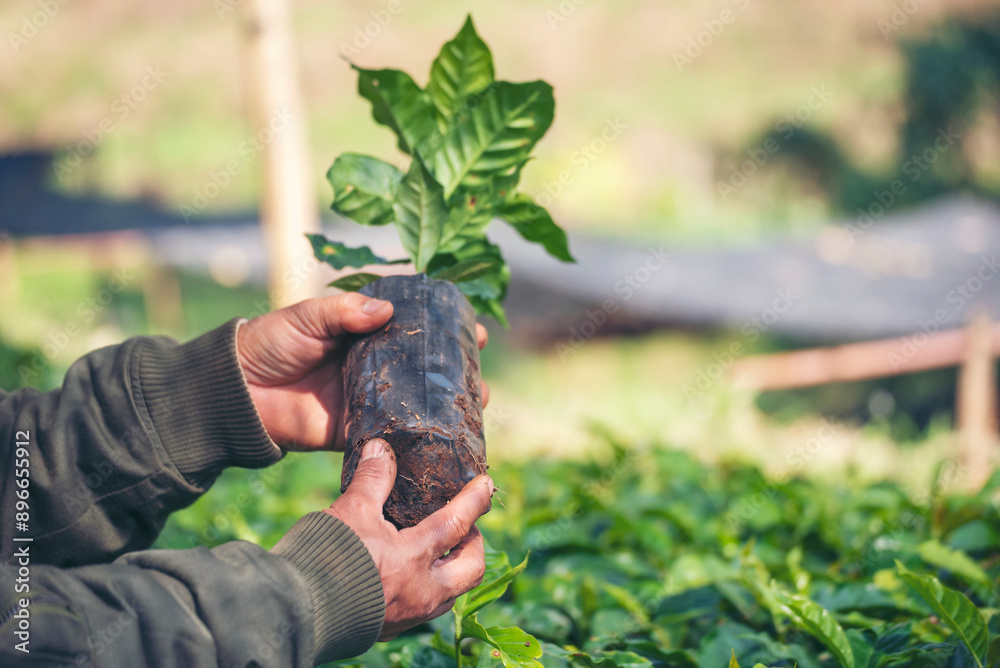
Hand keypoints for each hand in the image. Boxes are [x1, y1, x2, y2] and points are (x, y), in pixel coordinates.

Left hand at [236, 293, 489, 450]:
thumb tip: (387, 311)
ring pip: (413, 405)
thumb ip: (344, 312)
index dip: (443, 331)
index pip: (412, 331)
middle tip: (481, 373)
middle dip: (454, 373)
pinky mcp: (351, 432)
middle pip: (421, 371)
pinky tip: (442, 438)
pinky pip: (387, 436)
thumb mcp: (307, 317)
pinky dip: (413, 438)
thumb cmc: (270, 343)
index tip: (473, 328)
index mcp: (363, 336)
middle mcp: (371, 370)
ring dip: (444, 407)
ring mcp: (364, 402)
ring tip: (475, 403)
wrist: (235, 391)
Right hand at [326, 439, 492, 639]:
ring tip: (443, 549)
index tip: (487, 485)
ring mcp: (409, 614)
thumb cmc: (325, 559)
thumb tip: (380, 448)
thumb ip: (372, 480)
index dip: (475, 501)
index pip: (458, 523)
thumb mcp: (351, 510)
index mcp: (415, 557)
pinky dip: (431, 586)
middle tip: (465, 525)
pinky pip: (427, 609)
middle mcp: (422, 591)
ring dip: (455, 569)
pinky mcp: (390, 628)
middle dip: (475, 543)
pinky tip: (413, 574)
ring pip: (452, 594)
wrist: (295, 612)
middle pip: (471, 568)